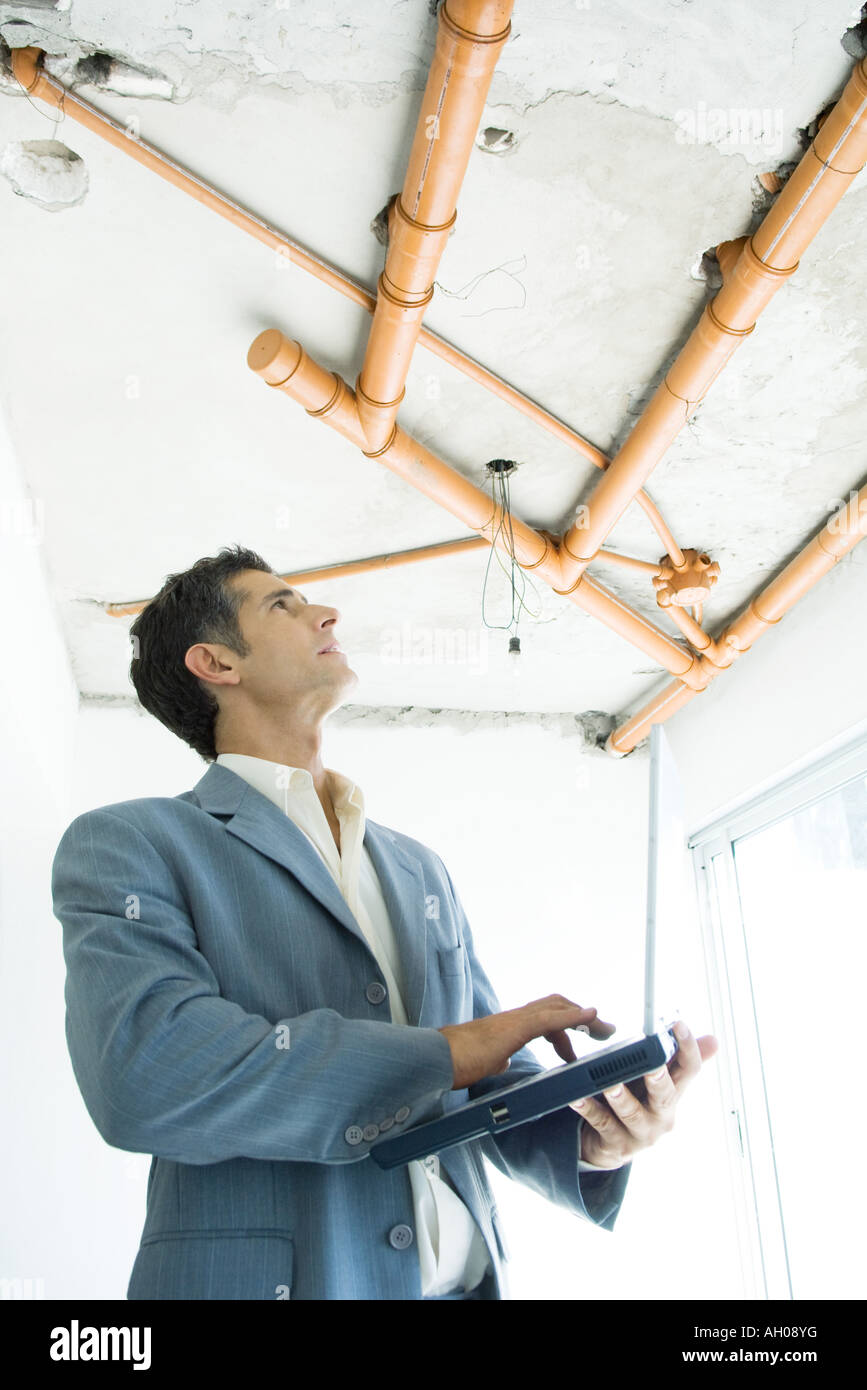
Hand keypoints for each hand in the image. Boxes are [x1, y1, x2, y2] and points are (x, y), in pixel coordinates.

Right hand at [438, 994, 615, 1090]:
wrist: (438, 1059)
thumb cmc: (455, 1061)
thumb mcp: (484, 1060)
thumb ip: (497, 1056)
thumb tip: (502, 1059)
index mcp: (509, 1026)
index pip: (544, 1017)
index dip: (566, 1024)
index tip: (580, 1038)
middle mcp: (515, 1017)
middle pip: (556, 1006)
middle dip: (582, 1017)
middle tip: (603, 1030)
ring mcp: (515, 1020)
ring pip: (557, 1007)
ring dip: (584, 1017)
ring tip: (604, 1027)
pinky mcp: (516, 1027)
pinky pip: (551, 1017)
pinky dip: (574, 1015)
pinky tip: (590, 1016)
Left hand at [570, 1020, 717, 1167]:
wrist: (612, 1145)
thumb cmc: (637, 1102)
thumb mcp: (658, 1082)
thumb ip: (679, 1061)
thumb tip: (714, 1041)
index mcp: (674, 1094)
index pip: (689, 1070)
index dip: (687, 1047)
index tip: (678, 1023)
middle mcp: (662, 1116)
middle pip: (665, 1095)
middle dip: (658, 1078)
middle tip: (651, 1063)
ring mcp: (640, 1134)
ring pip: (631, 1113)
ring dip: (620, 1096)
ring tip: (608, 1082)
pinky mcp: (616, 1145)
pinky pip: (602, 1125)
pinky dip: (589, 1110)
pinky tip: (578, 1097)